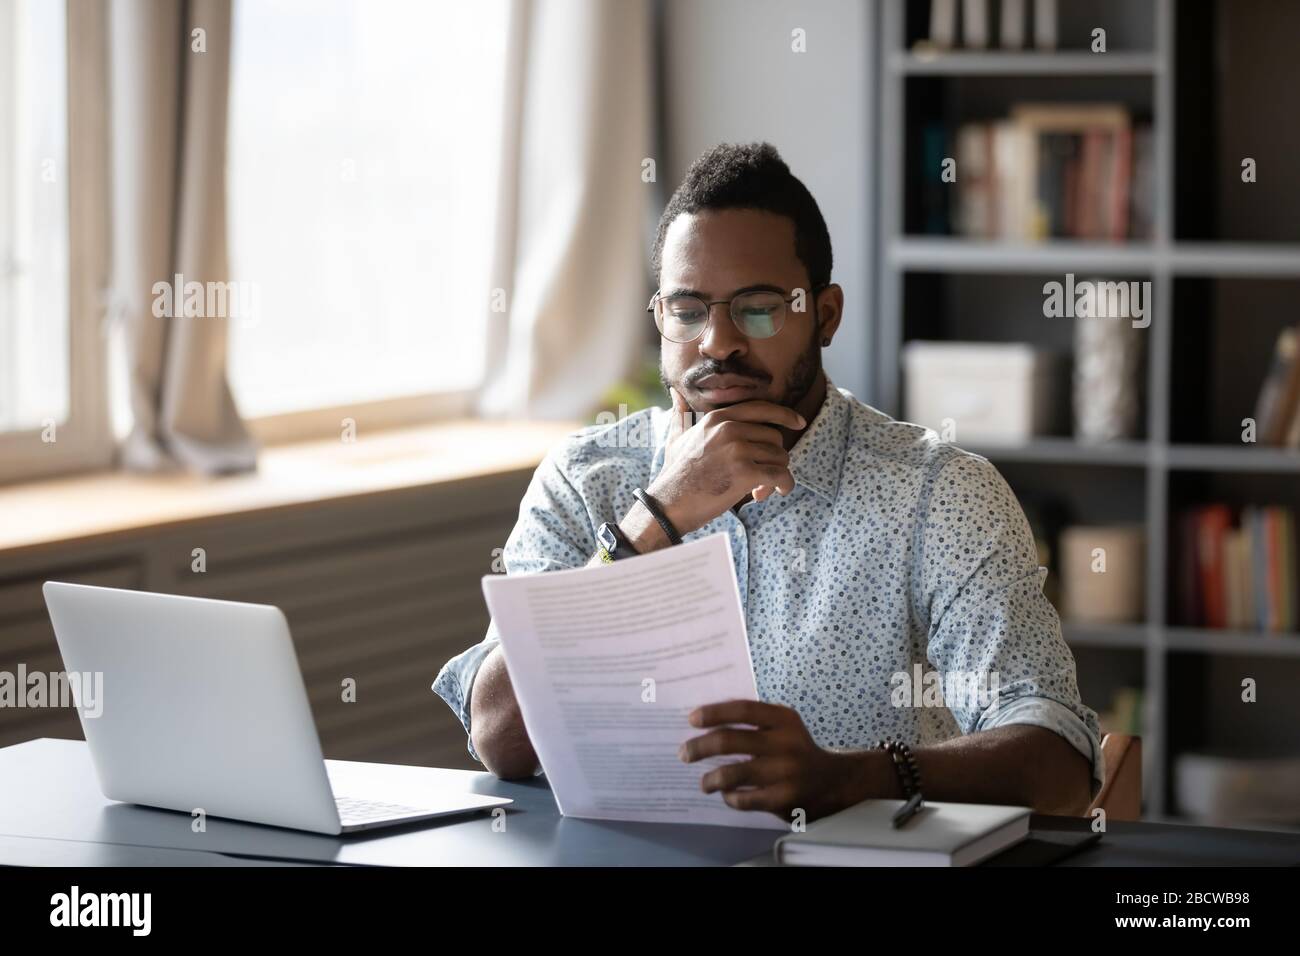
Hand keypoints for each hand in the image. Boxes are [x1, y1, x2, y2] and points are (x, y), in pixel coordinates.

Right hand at [647, 389, 803, 535]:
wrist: (668, 504)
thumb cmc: (675, 474)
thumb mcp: (677, 437)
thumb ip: (681, 414)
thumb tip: (675, 392)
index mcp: (718, 418)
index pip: (761, 408)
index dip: (784, 415)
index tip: (799, 422)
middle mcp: (729, 429)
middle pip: (774, 437)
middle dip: (774, 458)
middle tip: (762, 476)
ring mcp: (738, 449)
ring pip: (780, 457)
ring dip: (776, 475)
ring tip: (760, 488)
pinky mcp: (745, 472)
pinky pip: (780, 475)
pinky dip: (783, 485)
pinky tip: (773, 492)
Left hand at [678, 699, 867, 822]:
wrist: (833, 783)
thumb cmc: (796, 750)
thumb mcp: (783, 727)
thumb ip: (753, 721)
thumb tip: (704, 720)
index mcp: (784, 719)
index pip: (743, 709)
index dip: (714, 713)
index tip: (691, 719)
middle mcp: (786, 743)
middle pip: (730, 741)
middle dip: (700, 747)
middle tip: (684, 753)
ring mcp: (785, 772)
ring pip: (732, 774)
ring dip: (710, 779)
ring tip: (704, 783)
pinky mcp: (783, 799)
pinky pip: (743, 799)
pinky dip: (730, 797)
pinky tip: (727, 795)